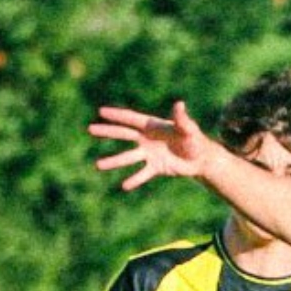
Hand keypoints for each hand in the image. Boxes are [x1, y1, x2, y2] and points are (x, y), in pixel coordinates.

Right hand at [88, 100, 215, 190]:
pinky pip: (142, 174)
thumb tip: (179, 104)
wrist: (201, 159)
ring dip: (114, 161)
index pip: (132, 119)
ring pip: (128, 157)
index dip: (117, 115)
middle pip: (124, 134)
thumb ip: (182, 119)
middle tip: (90, 129)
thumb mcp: (189, 129)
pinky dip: (134, 180)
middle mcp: (147, 139)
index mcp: (152, 126)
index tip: (101, 111)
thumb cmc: (195, 140)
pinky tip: (124, 186)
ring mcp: (149, 154)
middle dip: (107, 131)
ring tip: (98, 165)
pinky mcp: (155, 167)